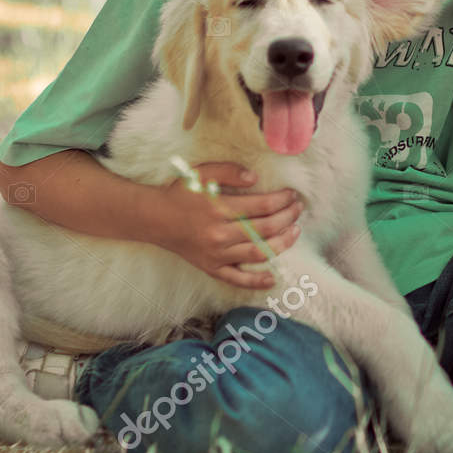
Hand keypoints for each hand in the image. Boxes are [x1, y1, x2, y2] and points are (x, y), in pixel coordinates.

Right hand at [155, 162, 300, 289]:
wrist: (154, 219)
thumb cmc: (181, 194)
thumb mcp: (201, 173)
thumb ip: (228, 171)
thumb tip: (255, 178)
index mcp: (219, 208)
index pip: (262, 206)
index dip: (282, 200)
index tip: (292, 195)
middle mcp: (220, 233)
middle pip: (265, 228)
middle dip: (288, 218)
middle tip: (298, 209)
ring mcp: (217, 254)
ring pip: (258, 253)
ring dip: (282, 243)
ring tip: (295, 231)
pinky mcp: (211, 267)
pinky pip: (236, 278)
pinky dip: (255, 281)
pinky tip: (272, 279)